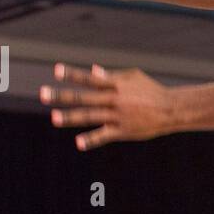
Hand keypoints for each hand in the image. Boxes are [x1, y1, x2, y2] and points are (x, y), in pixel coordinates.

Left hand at [39, 62, 172, 150]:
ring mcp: (118, 116)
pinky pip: (104, 135)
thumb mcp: (133, 77)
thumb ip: (111, 75)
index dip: (73, 74)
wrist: (171, 109)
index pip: (90, 78)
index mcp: (116, 85)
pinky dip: (91, 139)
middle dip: (62, 96)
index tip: (56, 71)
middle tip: (42, 93)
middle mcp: (114, 99)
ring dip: (71, 117)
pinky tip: (78, 143)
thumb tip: (92, 70)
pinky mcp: (123, 131)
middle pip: (84, 97)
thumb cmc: (151, 91)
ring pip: (90, 116)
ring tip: (53, 117)